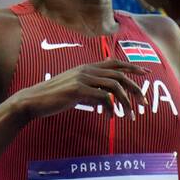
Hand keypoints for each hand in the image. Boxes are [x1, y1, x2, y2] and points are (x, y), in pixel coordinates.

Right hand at [8, 59, 147, 123]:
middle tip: (144, 103)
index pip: (115, 62)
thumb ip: (89, 89)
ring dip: (126, 101)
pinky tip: (110, 117)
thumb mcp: (73, 89)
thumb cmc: (52, 98)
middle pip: (120, 75)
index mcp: (86, 67)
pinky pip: (103, 97)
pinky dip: (111, 108)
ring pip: (115, 86)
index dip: (132, 67)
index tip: (146, 73)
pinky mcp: (78, 90)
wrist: (33, 101)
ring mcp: (82, 78)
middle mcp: (86, 69)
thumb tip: (104, 99)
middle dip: (135, 89)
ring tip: (130, 115)